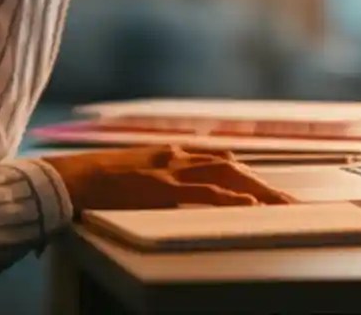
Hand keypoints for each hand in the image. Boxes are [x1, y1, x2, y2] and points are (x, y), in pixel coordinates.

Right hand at [42, 146, 293, 212]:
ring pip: (228, 175)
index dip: (249, 175)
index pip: (221, 160)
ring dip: (259, 190)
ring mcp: (171, 170)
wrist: (69, 177)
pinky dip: (230, 197)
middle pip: (233, 166)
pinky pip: (204, 192)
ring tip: (284, 206)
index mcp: (171, 153)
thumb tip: (169, 189)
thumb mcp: (133, 172)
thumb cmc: (95, 180)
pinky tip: (252, 204)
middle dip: (264, 184)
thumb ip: (156, 174)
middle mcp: (177, 156)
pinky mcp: (162, 188)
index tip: (271, 190)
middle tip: (291, 203)